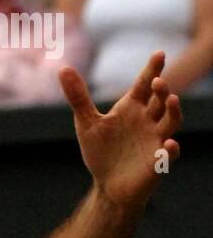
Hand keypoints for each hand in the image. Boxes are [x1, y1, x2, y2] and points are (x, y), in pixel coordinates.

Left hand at [59, 52, 182, 209]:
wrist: (107, 184)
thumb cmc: (101, 151)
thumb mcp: (86, 122)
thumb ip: (78, 96)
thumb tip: (63, 68)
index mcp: (132, 108)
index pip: (144, 85)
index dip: (153, 69)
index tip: (159, 53)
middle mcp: (148, 121)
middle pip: (160, 100)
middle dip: (162, 90)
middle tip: (158, 81)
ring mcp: (156, 140)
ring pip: (171, 122)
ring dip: (173, 111)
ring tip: (172, 99)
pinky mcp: (157, 162)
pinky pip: (168, 154)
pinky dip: (170, 149)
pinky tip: (169, 144)